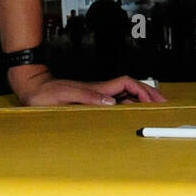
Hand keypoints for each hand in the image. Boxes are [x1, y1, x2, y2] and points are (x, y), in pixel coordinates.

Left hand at [9, 66, 166, 105]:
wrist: (33, 88)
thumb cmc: (45, 92)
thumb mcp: (65, 95)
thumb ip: (87, 97)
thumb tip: (111, 102)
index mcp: (97, 89)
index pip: (126, 83)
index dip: (142, 90)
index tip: (153, 99)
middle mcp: (99, 91)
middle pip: (130, 88)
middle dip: (148, 93)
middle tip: (162, 102)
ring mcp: (96, 95)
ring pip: (125, 94)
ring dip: (140, 98)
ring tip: (152, 107)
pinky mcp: (90, 100)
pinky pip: (115, 100)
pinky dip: (127, 104)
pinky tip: (131, 111)